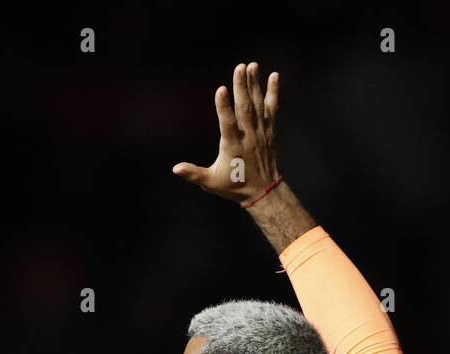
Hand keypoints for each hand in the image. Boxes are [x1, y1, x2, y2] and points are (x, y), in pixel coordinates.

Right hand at [173, 62, 280, 203]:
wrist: (263, 191)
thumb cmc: (234, 186)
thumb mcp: (211, 182)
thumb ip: (194, 174)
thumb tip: (175, 168)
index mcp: (233, 146)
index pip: (228, 124)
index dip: (224, 107)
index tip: (221, 90)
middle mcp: (248, 136)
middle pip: (244, 108)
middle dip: (241, 87)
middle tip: (239, 67)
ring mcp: (260, 131)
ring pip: (257, 105)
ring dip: (254, 84)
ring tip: (252, 66)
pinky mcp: (269, 130)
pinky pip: (272, 108)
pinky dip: (273, 92)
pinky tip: (274, 76)